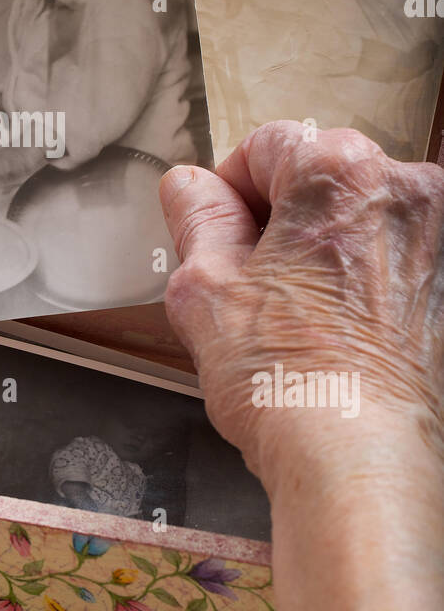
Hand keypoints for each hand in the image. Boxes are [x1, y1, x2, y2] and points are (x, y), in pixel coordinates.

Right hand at [159, 121, 443, 610]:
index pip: (268, 145)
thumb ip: (196, 217)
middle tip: (248, 284)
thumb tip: (191, 187)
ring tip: (291, 315)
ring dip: (320, 247)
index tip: (215, 235)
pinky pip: (390, 256)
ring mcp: (437, 240)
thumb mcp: (205, 289)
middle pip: (321, 175)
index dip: (228, 191)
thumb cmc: (288, 381)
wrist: (359, 464)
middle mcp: (406, 190)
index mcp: (341, 172)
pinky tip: (331, 329)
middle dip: (278, 217)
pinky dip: (358, 277)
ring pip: (357, 217)